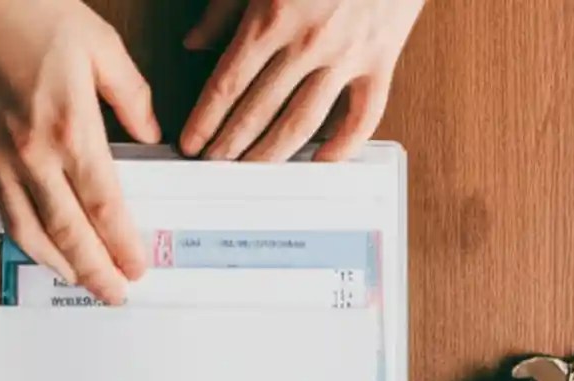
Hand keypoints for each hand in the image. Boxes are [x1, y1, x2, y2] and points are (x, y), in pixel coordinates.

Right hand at [0, 0, 159, 303]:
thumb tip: (152, 131)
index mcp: (71, 127)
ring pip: (26, 231)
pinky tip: (33, 242)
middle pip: (68, 233)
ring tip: (76, 280)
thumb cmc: (22, 8)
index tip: (137, 265)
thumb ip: (131, 94)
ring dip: (55, 264)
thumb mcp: (100, 43)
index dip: (122, 245)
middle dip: (94, 271)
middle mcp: (32, 152)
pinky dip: (18, 234)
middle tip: (113, 292)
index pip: (105, 206)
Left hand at [179, 0, 424, 161]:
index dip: (205, 120)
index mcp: (273, 17)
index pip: (227, 85)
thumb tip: (194, 43)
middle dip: (229, 145)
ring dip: (271, 153)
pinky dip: (344, 144)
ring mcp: (347, 55)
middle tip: (212, 166)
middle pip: (258, 110)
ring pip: (302, 122)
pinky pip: (365, 114)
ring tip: (251, 171)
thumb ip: (224, 8)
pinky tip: (322, 161)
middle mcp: (308, 42)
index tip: (191, 143)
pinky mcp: (382, 59)